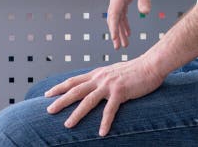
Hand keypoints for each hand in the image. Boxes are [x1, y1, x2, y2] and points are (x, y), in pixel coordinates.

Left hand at [44, 56, 164, 136]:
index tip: (47, 94)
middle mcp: (100, 78)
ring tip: (67, 125)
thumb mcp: (113, 72)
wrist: (151, 65)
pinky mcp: (120, 92)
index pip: (73, 81)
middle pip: (75, 90)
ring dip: (77, 114)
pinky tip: (102, 133)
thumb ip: (103, 78)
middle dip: (60, 100)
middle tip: (48, 110)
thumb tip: (95, 84)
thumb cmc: (135, 70)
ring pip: (88, 101)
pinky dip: (105, 122)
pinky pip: (110, 110)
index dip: (59, 87)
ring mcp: (109, 85)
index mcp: (97, 74)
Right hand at [107, 0, 158, 48]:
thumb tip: (145, 12)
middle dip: (115, 33)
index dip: (114, 28)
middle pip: (113, 17)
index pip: (114, 14)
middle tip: (119, 47)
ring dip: (120, 30)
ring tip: (124, 44)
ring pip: (117, 16)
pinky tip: (128, 32)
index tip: (115, 40)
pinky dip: (123, 23)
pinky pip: (121, 12)